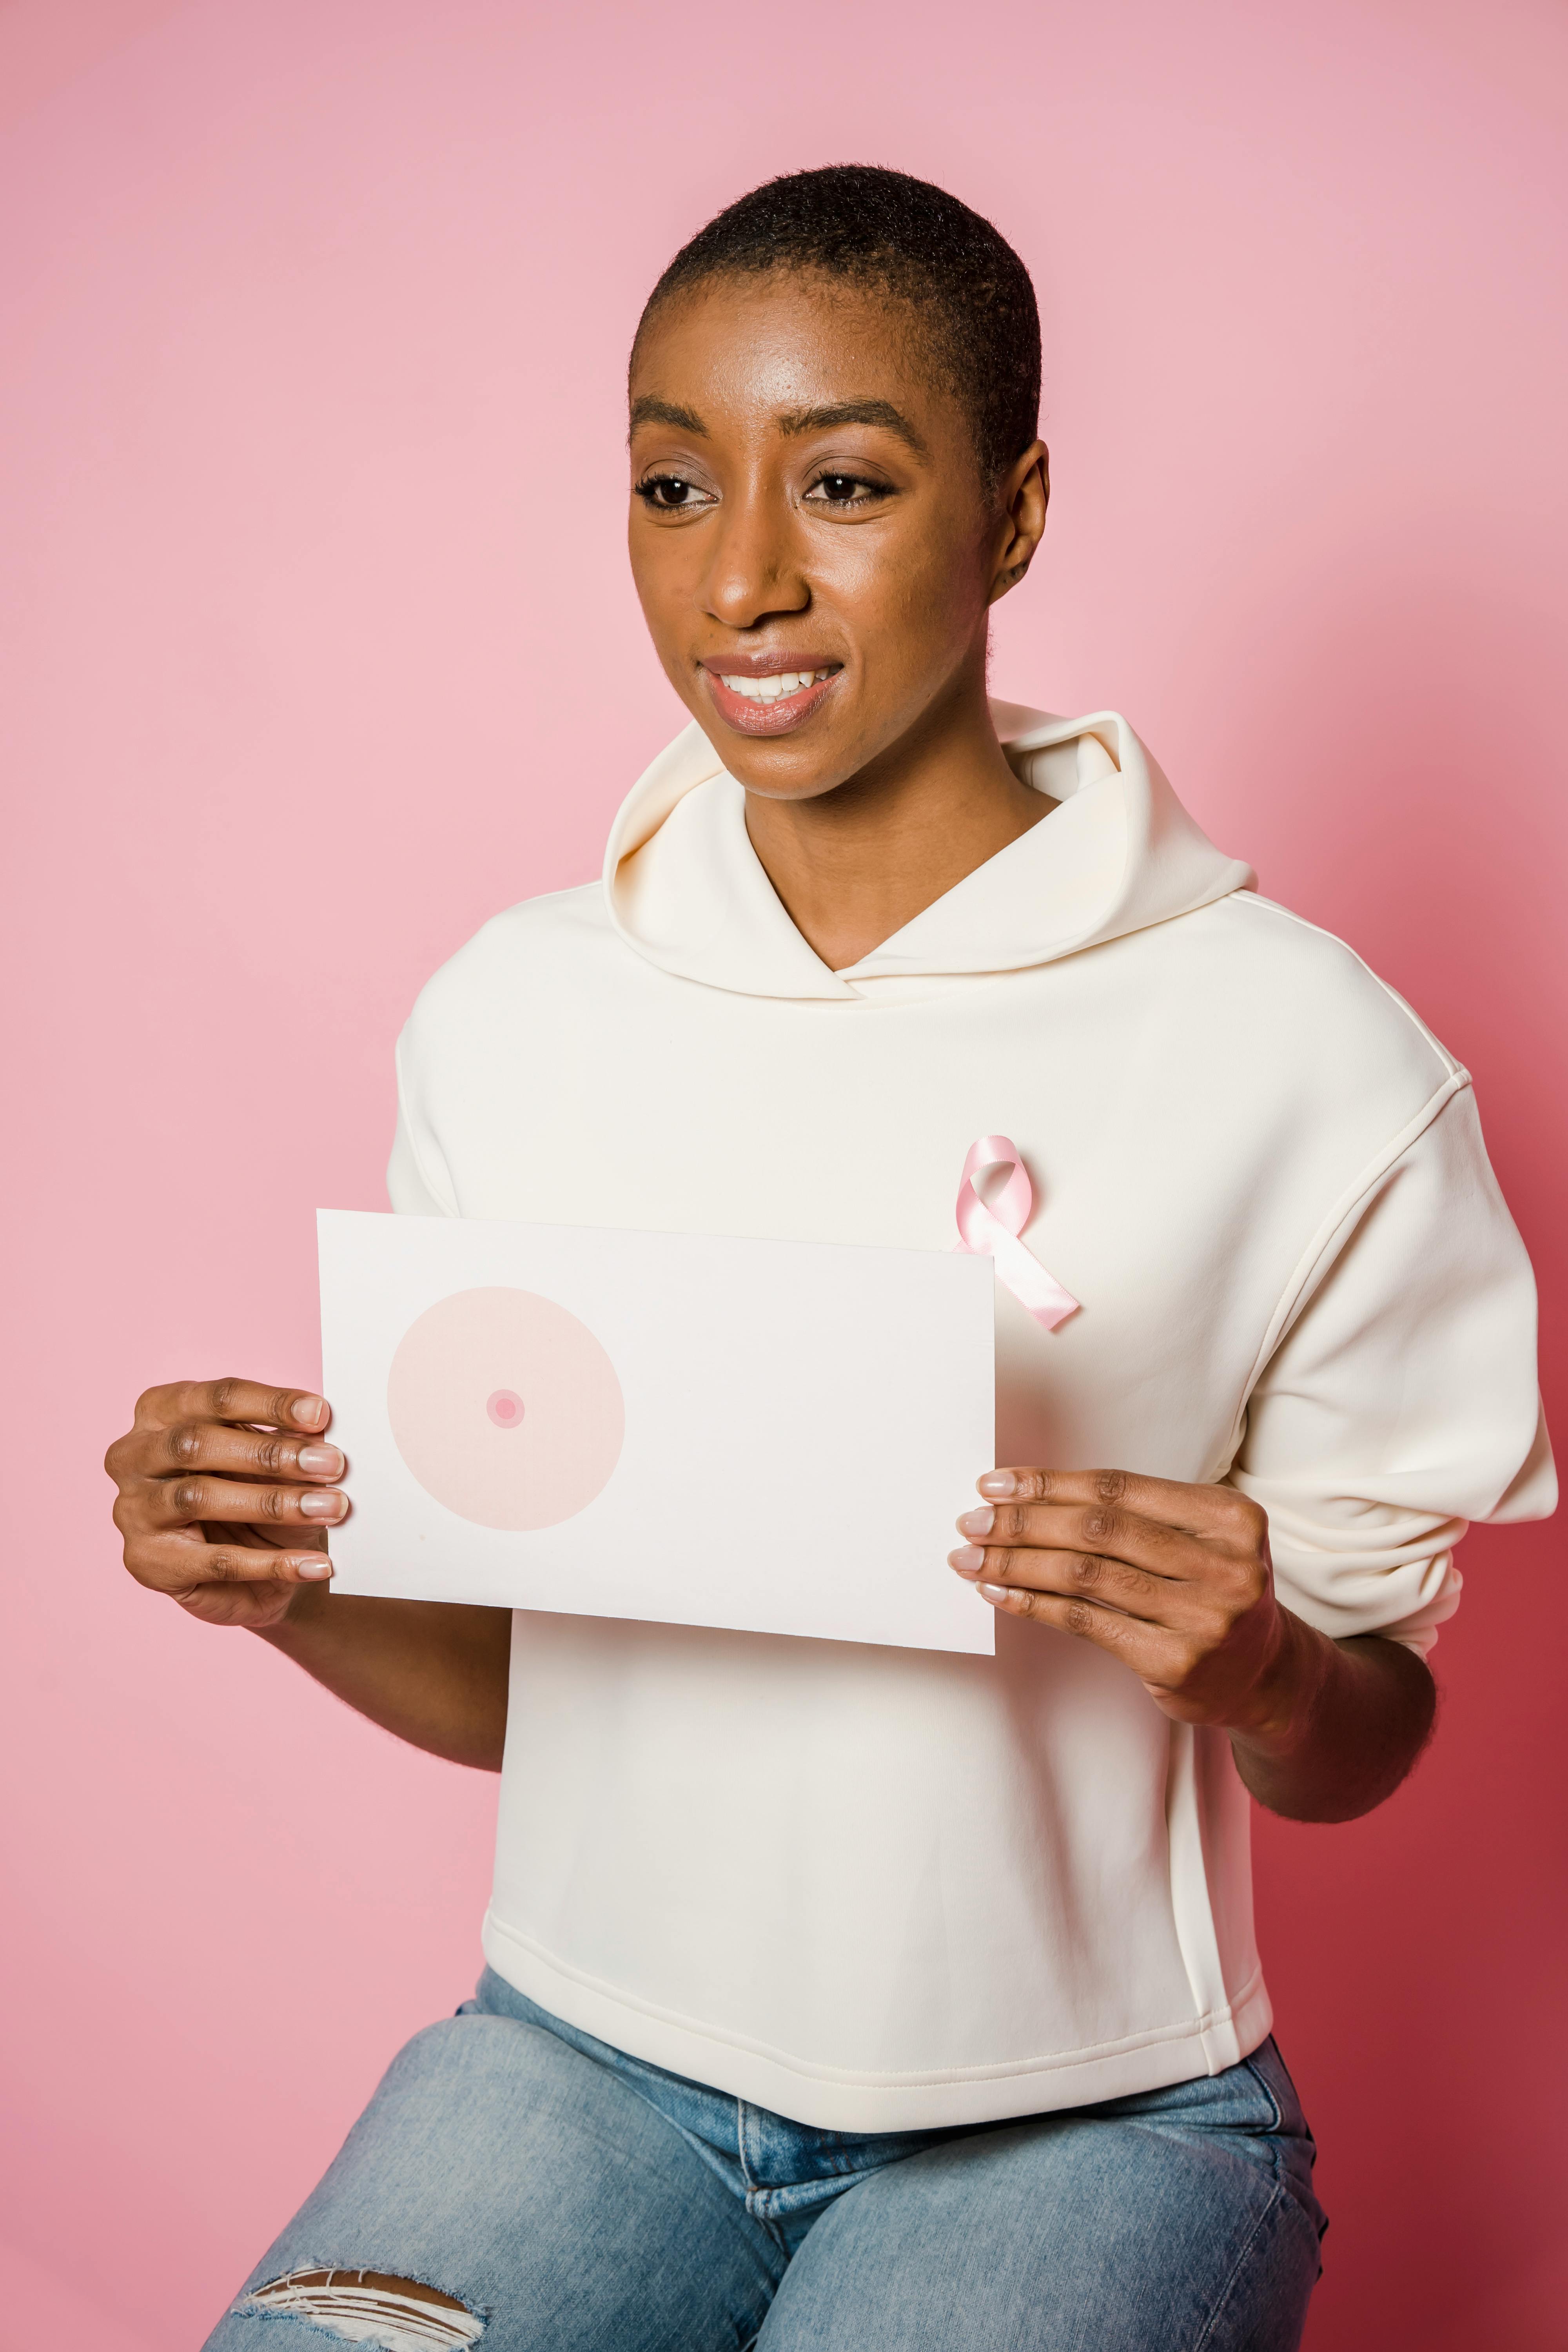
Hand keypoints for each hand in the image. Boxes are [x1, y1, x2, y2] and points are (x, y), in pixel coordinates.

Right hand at [106, 1379, 347, 1629]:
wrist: (253, 1573)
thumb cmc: (258, 1494)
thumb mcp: (275, 1461)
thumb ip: (288, 1440)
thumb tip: (317, 1430)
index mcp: (161, 1411)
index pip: (216, 1398)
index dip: (271, 1404)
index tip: (320, 1415)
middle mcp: (133, 1455)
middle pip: (196, 1443)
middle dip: (270, 1453)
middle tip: (331, 1464)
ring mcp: (132, 1510)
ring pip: (200, 1497)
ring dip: (274, 1502)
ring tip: (330, 1508)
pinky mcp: (146, 1562)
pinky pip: (215, 1561)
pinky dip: (272, 1564)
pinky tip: (316, 1564)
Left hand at [950, 1467, 1293, 1739]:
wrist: (1264, 1675)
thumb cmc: (1212, 1593)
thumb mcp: (1198, 1539)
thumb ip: (1133, 1516)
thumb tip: (1028, 1498)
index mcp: (1230, 1517)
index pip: (1118, 1487)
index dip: (1050, 1483)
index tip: (998, 1483)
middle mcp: (1224, 1565)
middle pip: (1098, 1528)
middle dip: (1024, 1522)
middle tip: (972, 1521)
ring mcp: (1203, 1617)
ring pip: (1085, 1575)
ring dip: (1017, 1562)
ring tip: (972, 1557)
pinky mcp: (1174, 1661)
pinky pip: (1085, 1621)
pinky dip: (1035, 1603)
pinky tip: (1001, 1592)